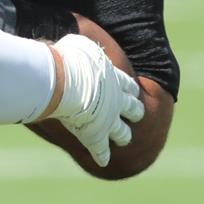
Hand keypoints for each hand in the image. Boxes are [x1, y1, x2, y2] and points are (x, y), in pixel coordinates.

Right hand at [44, 34, 142, 167]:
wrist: (65, 82)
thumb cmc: (69, 59)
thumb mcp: (78, 44)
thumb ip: (82, 46)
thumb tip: (76, 42)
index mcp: (114, 79)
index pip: (128, 86)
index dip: (130, 90)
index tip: (133, 92)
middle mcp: (117, 101)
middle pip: (132, 109)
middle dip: (135, 112)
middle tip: (138, 114)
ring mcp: (108, 121)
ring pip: (122, 132)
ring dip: (124, 135)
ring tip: (125, 139)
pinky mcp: (96, 137)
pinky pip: (102, 151)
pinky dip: (102, 156)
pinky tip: (103, 161)